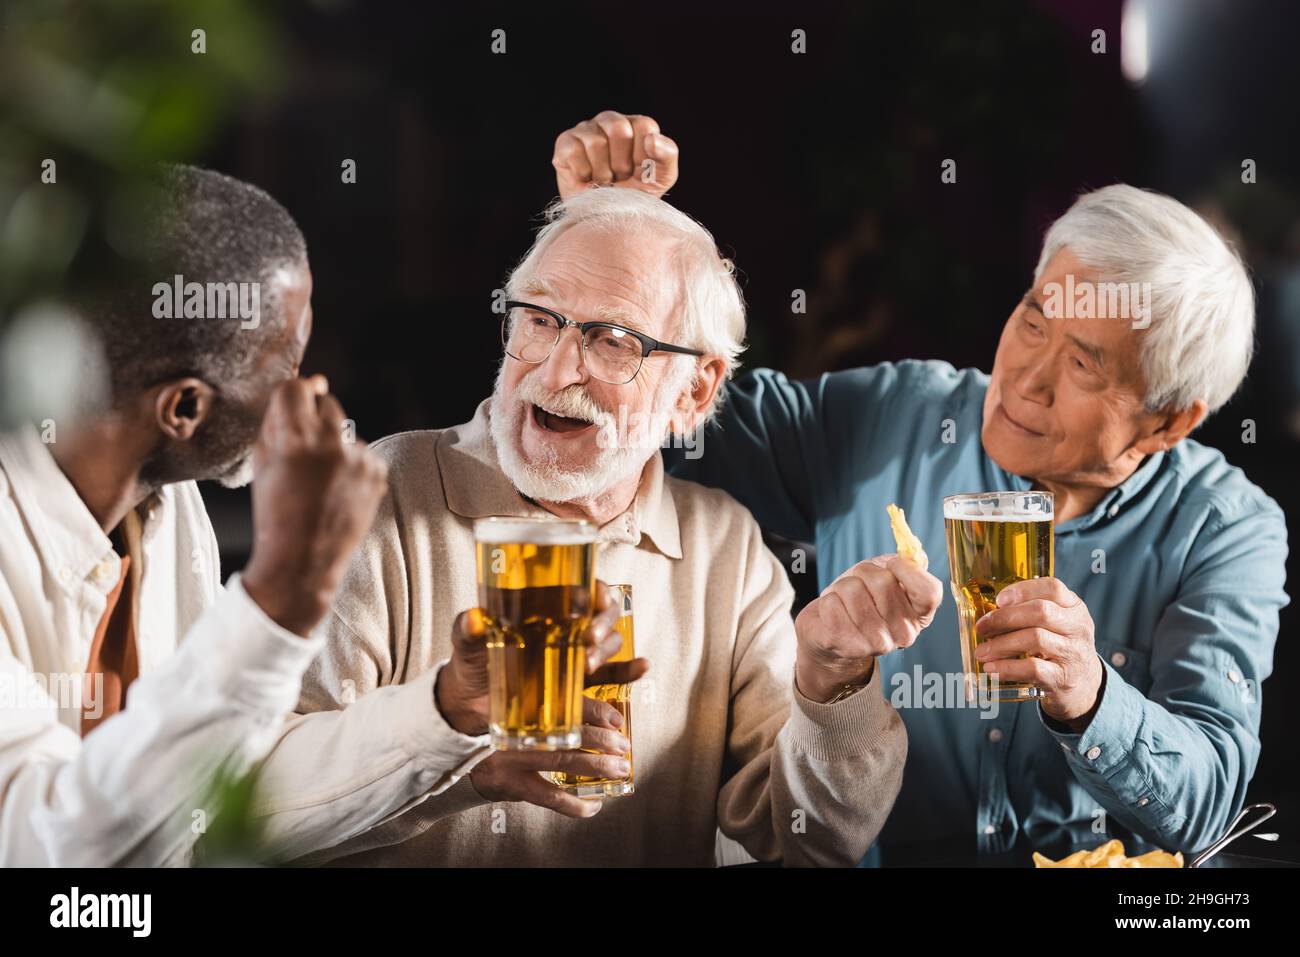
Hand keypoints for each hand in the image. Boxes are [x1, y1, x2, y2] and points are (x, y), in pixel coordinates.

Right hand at [242, 375, 388, 635]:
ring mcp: (358, 460)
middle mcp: (331, 445)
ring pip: (346, 430)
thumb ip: (278, 421)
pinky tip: (338, 492)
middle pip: (327, 403)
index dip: (292, 395)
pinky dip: (352, 466)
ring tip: (320, 481)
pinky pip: (363, 454)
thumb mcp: (262, 465)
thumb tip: (303, 383)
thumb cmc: (274, 513)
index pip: (297, 388)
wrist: (302, 564)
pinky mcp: (377, 473)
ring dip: (334, 445)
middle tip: (304, 451)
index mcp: (294, 441)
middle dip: (314, 419)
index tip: (291, 405)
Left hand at [436, 580, 650, 735]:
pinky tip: (643, 668)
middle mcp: (568, 625)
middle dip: (604, 622)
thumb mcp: (465, 641)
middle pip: (604, 613)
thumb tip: (474, 618)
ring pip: (610, 642)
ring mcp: (576, 653)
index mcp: (545, 605)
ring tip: (590, 665)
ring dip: (610, 650)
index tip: (597, 598)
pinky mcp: (578, 682)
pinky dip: (630, 671)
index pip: (583, 586)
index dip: (598, 589)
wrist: (470, 703)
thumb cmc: (471, 661)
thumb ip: (468, 628)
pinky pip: (612, 675)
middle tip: (590, 637)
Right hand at [468, 690, 638, 817]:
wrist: (460, 757)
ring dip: (595, 766)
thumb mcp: (517, 709)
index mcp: (521, 704)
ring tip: (619, 769)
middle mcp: (516, 728)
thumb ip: (549, 705)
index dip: (593, 709)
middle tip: (624, 745)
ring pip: (561, 761)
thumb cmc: (501, 731)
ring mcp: (511, 757)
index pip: (563, 702)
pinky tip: (594, 805)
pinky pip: (549, 797)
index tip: (615, 717)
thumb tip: (601, 711)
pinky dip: (575, 805)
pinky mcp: (509, 784)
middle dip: (601, 739)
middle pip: (566, 731)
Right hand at [553, 110, 678, 199]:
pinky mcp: (565, 143)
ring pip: (595, 141)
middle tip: (620, 178)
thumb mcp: (661, 178)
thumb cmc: (635, 195)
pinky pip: (573, 151)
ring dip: (602, 171)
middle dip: (621, 162)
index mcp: (636, 126)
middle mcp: (610, 121)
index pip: (643, 126)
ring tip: (603, 181)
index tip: (638, 171)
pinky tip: (586, 179)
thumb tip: (652, 138)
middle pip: (617, 127)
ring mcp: (586, 130)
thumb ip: (667, 154)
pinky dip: (583, 172)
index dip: (642, 155)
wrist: (606, 219)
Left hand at [794, 554, 942, 701]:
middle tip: (859, 585)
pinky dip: (827, 599)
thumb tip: (910, 554)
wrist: (833, 631)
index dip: (908, 570)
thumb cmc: (864, 598)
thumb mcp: (888, 578)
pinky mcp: (844, 644)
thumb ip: (904, 565)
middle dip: (864, 572)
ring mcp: (875, 643)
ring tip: (845, 601)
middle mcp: (903, 635)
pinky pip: (831, 603)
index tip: (892, 564)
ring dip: (842, 586)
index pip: (929, 592)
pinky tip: (834, 612)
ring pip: (852, 589)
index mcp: (919, 616)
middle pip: (883, 581)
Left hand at [974, 577, 1103, 729]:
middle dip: (1004, 618)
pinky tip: (992, 668)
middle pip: (1040, 612)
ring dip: (1001, 644)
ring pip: (1034, 638)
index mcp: (1074, 608)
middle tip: (981, 627)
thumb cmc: (1061, 647)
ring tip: (982, 651)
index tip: (999, 599)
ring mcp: (1072, 653)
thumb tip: (989, 613)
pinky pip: (1032, 668)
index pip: (1052, 588)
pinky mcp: (1063, 678)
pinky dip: (1007, 667)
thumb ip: (1030, 612)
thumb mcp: (1057, 624)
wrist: (1085, 685)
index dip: (1023, 590)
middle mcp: (1077, 628)